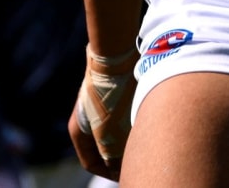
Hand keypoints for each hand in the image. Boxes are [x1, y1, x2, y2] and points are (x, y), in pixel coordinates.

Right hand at [71, 46, 138, 179]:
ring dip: (130, 136)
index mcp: (79, 130)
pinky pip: (125, 112)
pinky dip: (135, 120)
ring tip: (146, 138)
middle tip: (139, 158)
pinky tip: (149, 119)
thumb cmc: (112, 98)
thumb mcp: (111, 136)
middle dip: (122, 155)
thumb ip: (113, 157)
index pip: (92, 163)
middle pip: (105, 146)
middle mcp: (87, 116)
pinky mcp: (116, 89)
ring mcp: (101, 101)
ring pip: (117, 128)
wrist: (117, 54)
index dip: (111, 173)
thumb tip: (118, 164)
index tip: (127, 174)